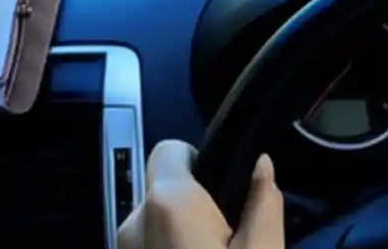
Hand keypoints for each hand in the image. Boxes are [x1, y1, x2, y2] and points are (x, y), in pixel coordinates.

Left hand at [117, 139, 284, 248]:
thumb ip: (264, 205)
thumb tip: (262, 166)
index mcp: (168, 205)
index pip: (169, 149)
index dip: (199, 162)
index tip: (224, 194)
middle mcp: (133, 222)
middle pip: (164, 188)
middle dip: (193, 204)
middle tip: (225, 237)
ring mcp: (123, 247)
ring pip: (155, 220)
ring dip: (178, 231)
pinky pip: (147, 244)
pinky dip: (166, 247)